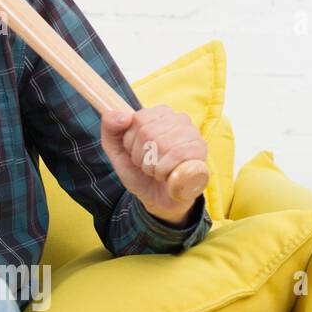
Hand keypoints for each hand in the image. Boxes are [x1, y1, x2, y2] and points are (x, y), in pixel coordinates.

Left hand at [99, 105, 206, 224]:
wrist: (157, 198)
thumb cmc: (138, 171)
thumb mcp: (116, 150)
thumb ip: (110, 128)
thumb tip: (123, 116)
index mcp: (157, 113)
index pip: (137, 119)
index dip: (130, 142)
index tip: (135, 152)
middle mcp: (178, 118)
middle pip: (147, 131)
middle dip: (140, 155)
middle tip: (146, 164)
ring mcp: (192, 133)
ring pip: (161, 143)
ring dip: (152, 165)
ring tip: (156, 170)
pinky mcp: (201, 149)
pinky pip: (176, 154)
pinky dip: (164, 169)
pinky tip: (166, 175)